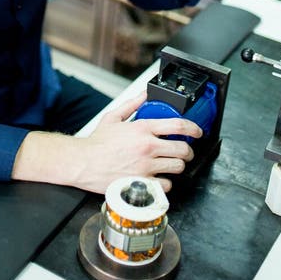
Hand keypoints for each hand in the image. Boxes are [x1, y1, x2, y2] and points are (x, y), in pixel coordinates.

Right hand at [11, 92, 201, 192]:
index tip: (197, 131)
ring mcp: (146, 166)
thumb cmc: (97, 142)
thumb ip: (132, 104)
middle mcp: (147, 147)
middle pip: (182, 149)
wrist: (83, 163)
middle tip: (185, 152)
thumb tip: (144, 94)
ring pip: (177, 167)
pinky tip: (160, 178)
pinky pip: (166, 185)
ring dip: (178, 166)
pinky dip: (166, 183)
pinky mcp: (142, 183)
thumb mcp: (114, 117)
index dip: (193, 128)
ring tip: (173, 164)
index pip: (178, 125)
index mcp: (143, 128)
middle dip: (188, 151)